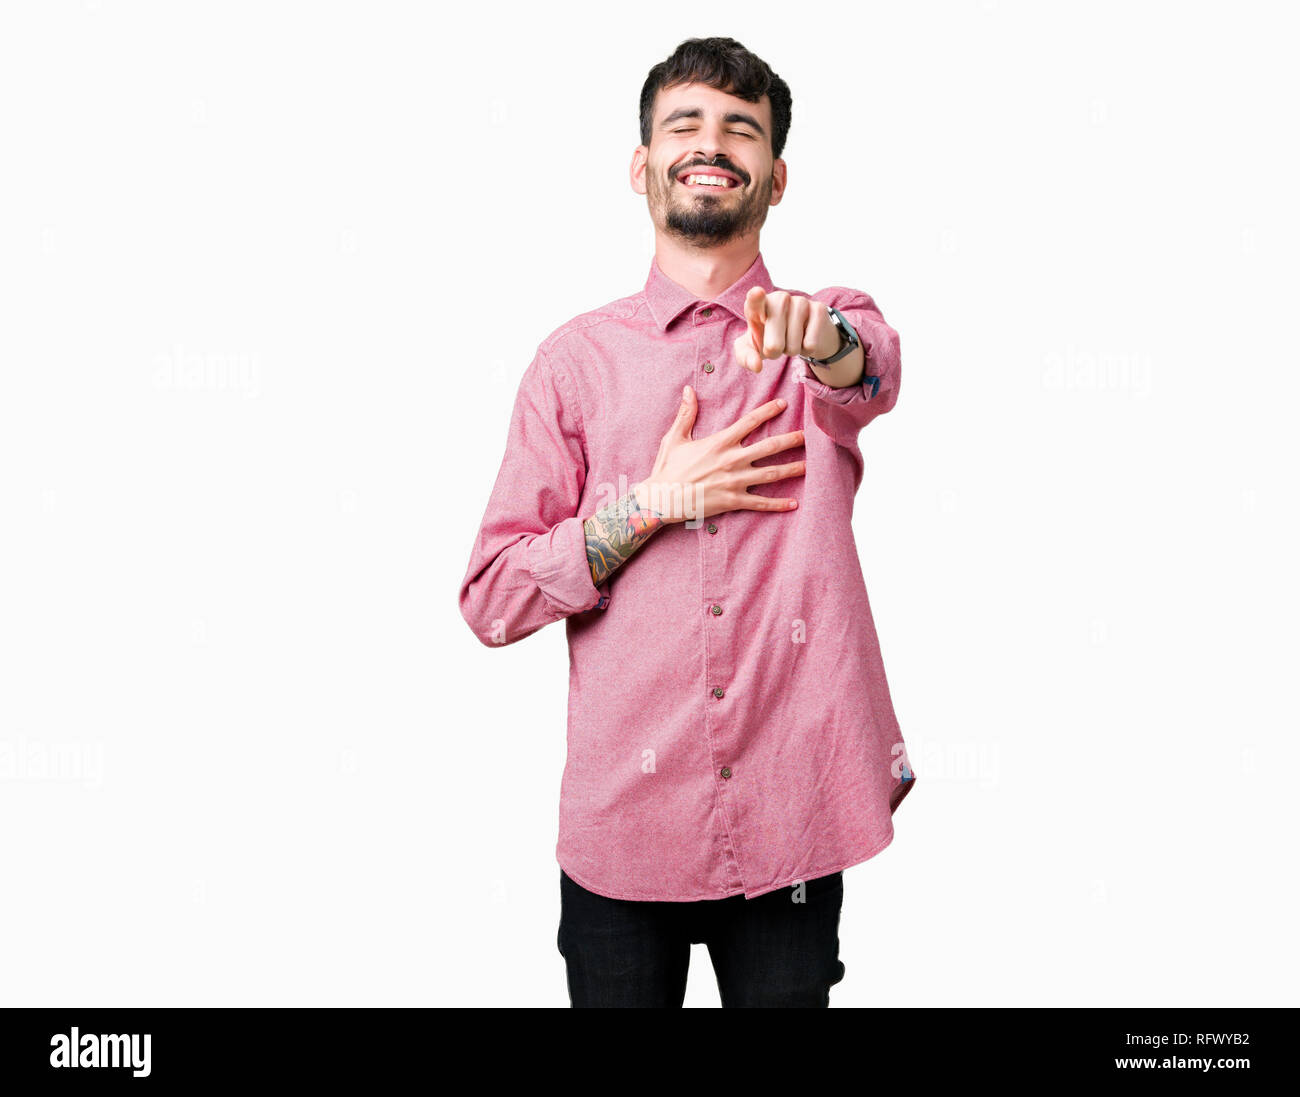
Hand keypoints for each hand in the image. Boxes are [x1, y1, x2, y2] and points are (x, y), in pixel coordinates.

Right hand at [633, 386, 805, 523]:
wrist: (661, 499)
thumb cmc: (667, 469)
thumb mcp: (674, 438)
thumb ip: (686, 414)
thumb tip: (688, 390)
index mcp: (720, 442)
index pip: (750, 422)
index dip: (768, 411)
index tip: (783, 404)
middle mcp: (731, 460)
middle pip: (768, 447)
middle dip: (790, 440)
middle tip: (808, 436)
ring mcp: (734, 482)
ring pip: (770, 474)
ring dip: (791, 469)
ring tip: (808, 466)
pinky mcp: (733, 501)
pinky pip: (760, 503)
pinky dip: (778, 504)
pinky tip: (794, 504)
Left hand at [733, 287, 840, 372]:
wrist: (801, 334)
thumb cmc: (770, 338)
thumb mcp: (753, 348)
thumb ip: (746, 357)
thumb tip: (757, 366)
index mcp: (758, 306)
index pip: (755, 300)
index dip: (755, 297)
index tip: (757, 293)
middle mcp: (779, 299)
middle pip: (774, 339)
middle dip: (773, 351)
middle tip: (774, 347)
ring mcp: (800, 302)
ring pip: (794, 344)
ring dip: (791, 350)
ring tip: (791, 340)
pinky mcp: (818, 309)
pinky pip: (811, 344)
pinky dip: (807, 350)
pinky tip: (805, 338)